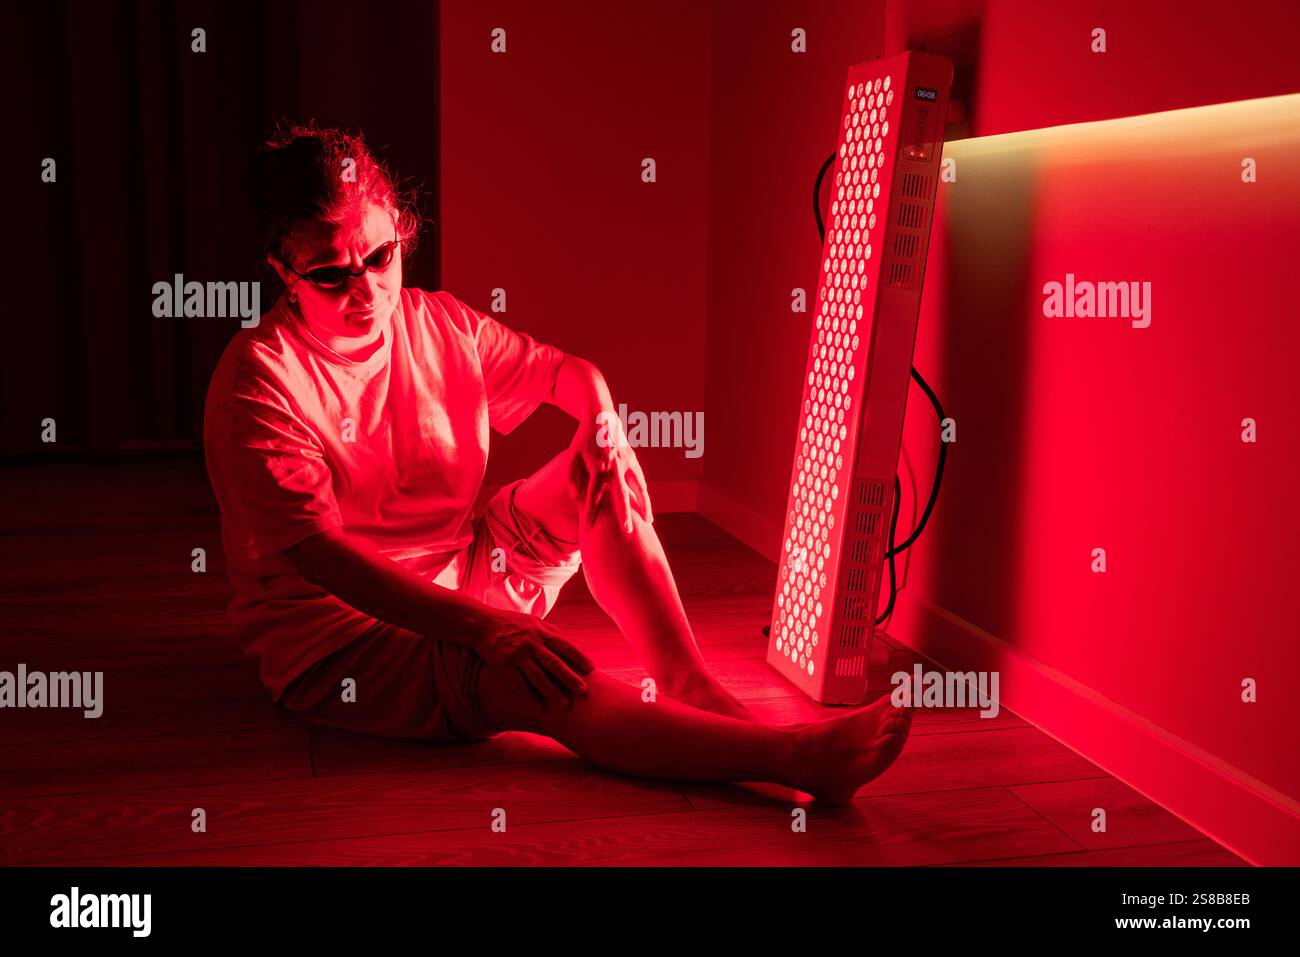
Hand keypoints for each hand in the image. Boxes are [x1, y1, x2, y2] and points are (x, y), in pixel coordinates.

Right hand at [478, 611, 594, 709]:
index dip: (579, 657)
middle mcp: (531, 643)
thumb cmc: (511, 623)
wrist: (482, 624)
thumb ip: (550, 631)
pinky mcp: (504, 665)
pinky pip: (519, 685)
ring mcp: (517, 655)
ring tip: (565, 705)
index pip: (564, 646)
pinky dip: (530, 697)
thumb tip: (568, 642)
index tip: (592, 669)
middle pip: (554, 663)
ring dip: (553, 692)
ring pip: (538, 677)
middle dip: (570, 678)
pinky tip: (539, 708)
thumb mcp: (533, 621)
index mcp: (540, 632)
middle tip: (584, 692)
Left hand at [570, 409, 652, 533]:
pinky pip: (640, 479)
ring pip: (638, 487)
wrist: (600, 416)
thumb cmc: (583, 439)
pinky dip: (643, 492)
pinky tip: (646, 505)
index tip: (588, 528)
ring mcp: (626, 461)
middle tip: (627, 532)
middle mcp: (614, 465)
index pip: (593, 495)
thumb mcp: (571, 455)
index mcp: (597, 466)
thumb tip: (576, 497)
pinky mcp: (633, 458)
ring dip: (643, 506)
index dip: (590, 512)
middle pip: (621, 495)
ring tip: (648, 522)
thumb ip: (571, 477)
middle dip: (624, 515)